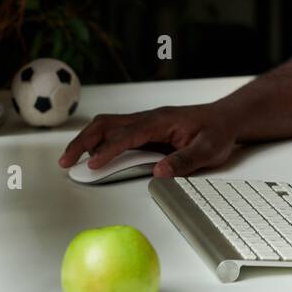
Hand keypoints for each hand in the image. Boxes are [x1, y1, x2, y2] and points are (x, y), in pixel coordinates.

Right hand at [59, 103, 239, 177]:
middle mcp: (149, 118)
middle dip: (83, 141)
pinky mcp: (145, 130)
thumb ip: (184, 161)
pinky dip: (100, 144)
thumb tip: (159, 172)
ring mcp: (145, 123)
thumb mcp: (208, 150)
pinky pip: (117, 134)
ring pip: (108, 126)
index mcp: (161, 121)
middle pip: (106, 124)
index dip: (107, 151)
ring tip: (72, 162)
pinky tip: (94, 158)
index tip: (92, 166)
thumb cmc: (217, 133)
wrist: (226, 119)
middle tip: (65, 161)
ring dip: (88, 141)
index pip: (127, 135)